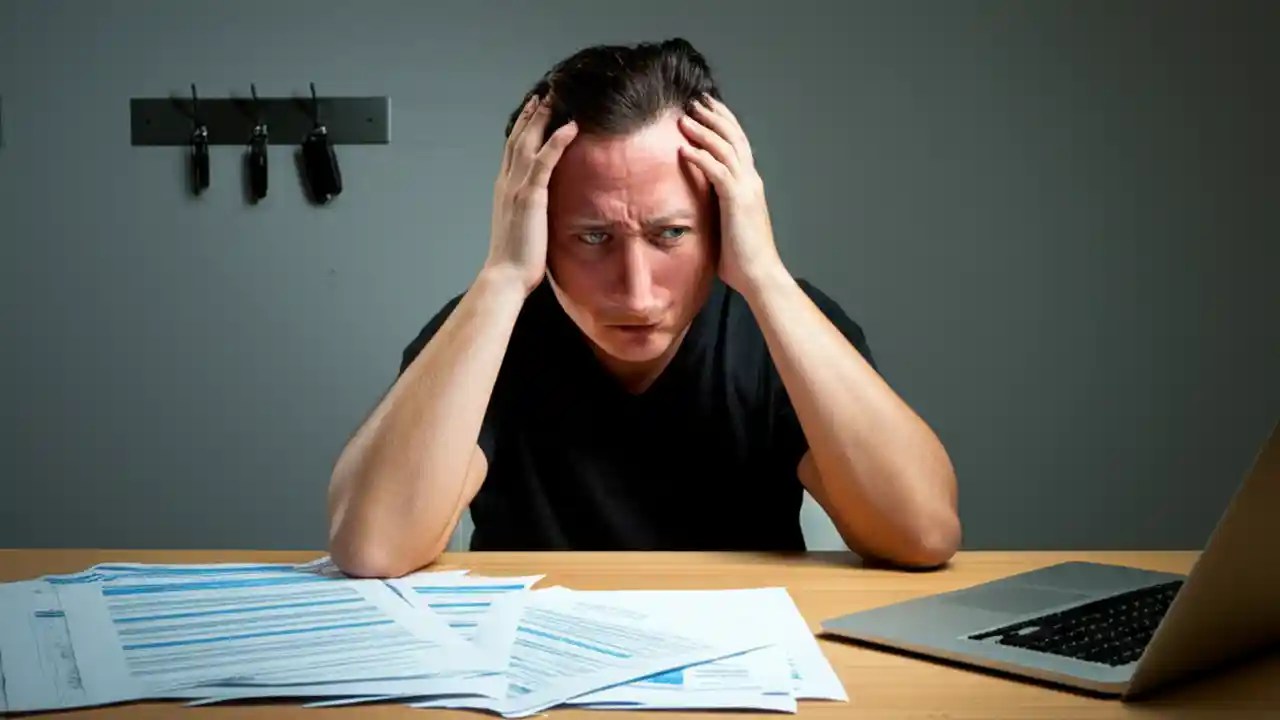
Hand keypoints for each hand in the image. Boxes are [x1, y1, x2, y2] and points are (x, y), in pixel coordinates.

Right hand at [483, 94, 578, 294]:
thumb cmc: (516, 259)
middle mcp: (506, 182)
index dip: (523, 127)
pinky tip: (570, 126)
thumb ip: (527, 211)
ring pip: (529, 142)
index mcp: (504, 189)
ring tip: (556, 98)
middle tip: (545, 93)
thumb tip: (540, 208)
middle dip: (532, 113)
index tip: (534, 110)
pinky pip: (545, 161)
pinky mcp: (530, 196)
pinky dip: (557, 141)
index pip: (512, 150)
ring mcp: (516, 187)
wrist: (505, 275)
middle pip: (518, 138)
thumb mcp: (521, 226)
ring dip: (543, 117)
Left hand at [677, 95, 785, 294]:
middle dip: (714, 116)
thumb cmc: (742, 256)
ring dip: (704, 131)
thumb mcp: (728, 222)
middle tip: (695, 101)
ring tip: (685, 118)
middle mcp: (751, 180)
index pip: (738, 144)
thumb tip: (699, 201)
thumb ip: (718, 205)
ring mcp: (746, 188)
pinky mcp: (737, 200)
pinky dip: (700, 157)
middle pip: (733, 137)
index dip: (723, 123)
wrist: (759, 274)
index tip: (707, 109)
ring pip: (725, 149)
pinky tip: (684, 149)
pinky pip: (717, 171)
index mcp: (750, 184)